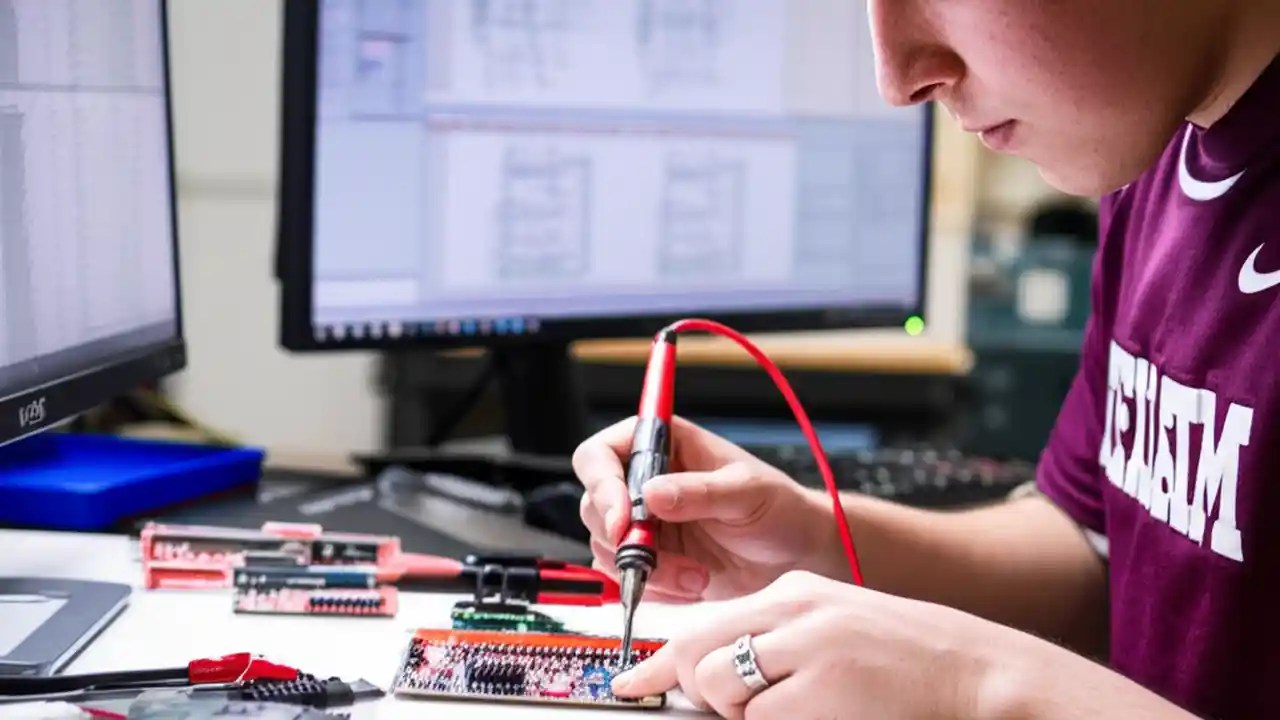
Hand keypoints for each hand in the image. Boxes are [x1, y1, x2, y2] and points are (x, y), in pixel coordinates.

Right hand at [573, 416, 835, 601]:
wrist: (793, 555)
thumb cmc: (777, 507)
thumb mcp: (746, 493)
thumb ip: (700, 493)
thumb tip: (652, 494)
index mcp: (662, 445)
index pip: (600, 454)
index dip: (602, 485)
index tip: (623, 520)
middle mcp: (643, 481)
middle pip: (594, 504)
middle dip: (623, 538)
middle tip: (656, 558)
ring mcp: (643, 523)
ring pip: (606, 547)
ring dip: (646, 569)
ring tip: (696, 574)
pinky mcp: (650, 559)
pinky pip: (626, 578)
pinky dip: (656, 587)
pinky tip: (694, 582)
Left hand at [611, 571, 1002, 719]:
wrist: (974, 671)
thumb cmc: (904, 658)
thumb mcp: (829, 629)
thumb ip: (771, 641)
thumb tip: (705, 674)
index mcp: (792, 592)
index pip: (702, 622)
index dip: (657, 660)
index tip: (630, 682)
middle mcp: (792, 611)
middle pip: (696, 654)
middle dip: (695, 691)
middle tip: (730, 708)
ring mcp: (806, 650)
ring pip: (720, 689)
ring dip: (739, 713)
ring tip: (789, 710)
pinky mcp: (820, 692)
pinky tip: (816, 714)